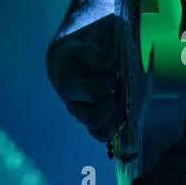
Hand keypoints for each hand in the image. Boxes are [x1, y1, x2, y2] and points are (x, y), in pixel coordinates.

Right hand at [46, 15, 122, 142]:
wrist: (66, 65)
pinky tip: (119, 110)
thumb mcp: (85, 49)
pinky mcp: (92, 123)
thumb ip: (99, 57)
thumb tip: (113, 66)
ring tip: (117, 100)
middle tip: (115, 90)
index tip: (113, 72)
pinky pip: (103, 135)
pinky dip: (114, 126)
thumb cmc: (78, 56)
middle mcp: (73, 106)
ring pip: (99, 131)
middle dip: (110, 105)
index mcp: (68, 86)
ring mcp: (82, 117)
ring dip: (114, 117)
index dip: (108, 83)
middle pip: (93, 118)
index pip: (92, 92)